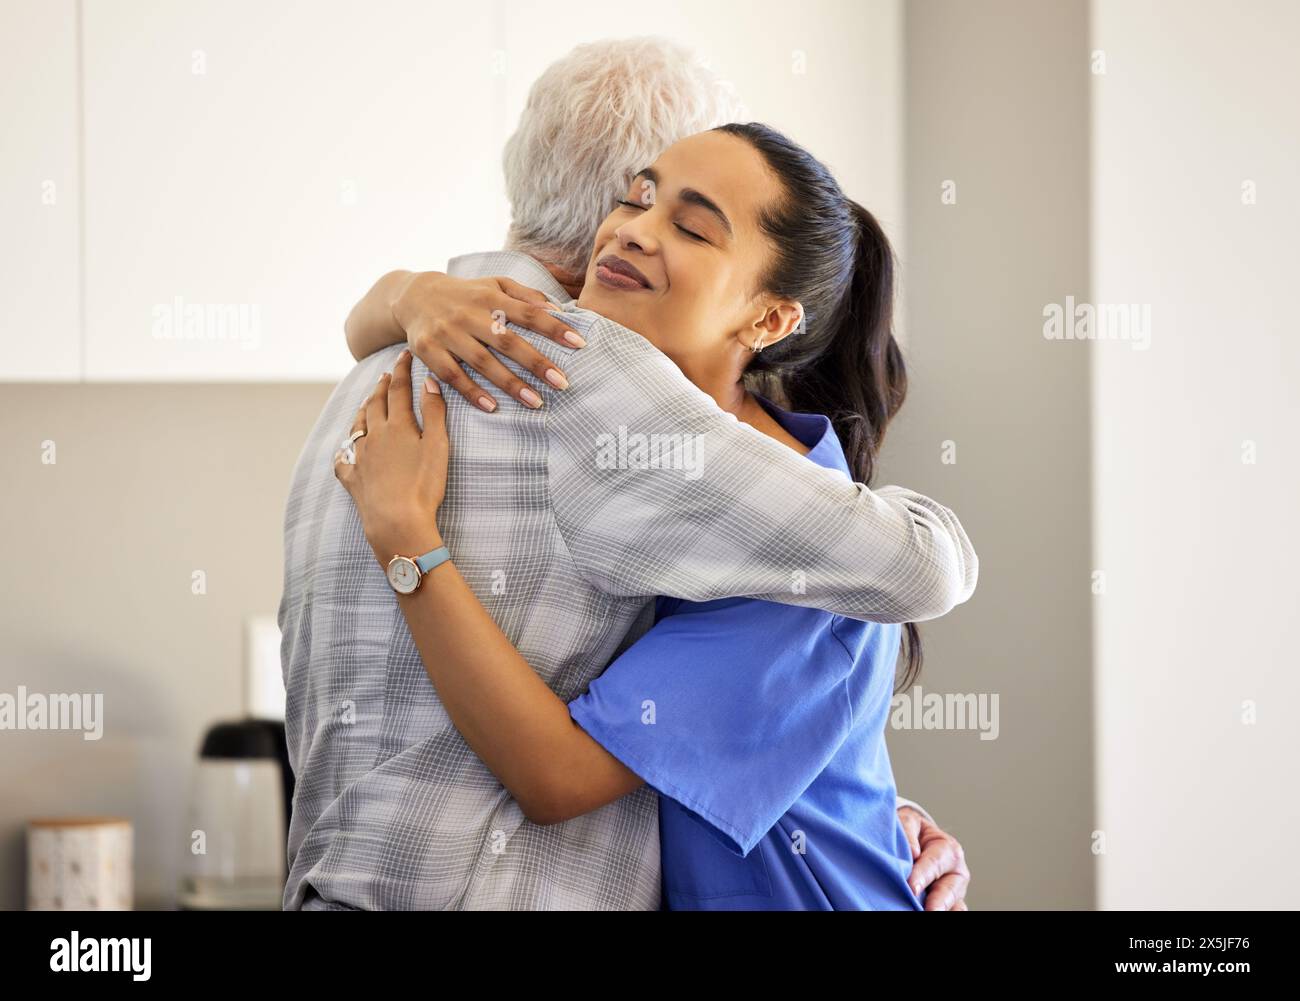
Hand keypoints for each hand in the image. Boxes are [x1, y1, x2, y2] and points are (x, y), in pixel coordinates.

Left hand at [333, 349, 447, 561]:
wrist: (396, 522)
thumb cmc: (422, 486)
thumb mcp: (437, 446)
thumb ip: (434, 413)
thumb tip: (430, 382)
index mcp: (396, 426)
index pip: (399, 389)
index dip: (403, 370)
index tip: (405, 355)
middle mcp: (374, 437)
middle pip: (376, 404)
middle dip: (382, 386)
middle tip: (387, 374)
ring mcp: (360, 458)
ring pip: (358, 426)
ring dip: (364, 410)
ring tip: (368, 402)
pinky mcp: (353, 480)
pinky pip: (344, 461)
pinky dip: (345, 451)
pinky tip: (345, 450)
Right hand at [392, 271, 584, 412]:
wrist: (413, 296)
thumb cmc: (467, 293)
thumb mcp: (495, 284)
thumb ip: (527, 295)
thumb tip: (560, 310)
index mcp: (490, 296)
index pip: (528, 313)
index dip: (554, 328)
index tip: (579, 344)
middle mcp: (468, 314)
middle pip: (507, 340)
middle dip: (536, 362)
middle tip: (562, 383)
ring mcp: (447, 333)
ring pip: (482, 361)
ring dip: (509, 384)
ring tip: (536, 402)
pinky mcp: (428, 350)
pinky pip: (452, 375)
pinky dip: (471, 392)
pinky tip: (492, 407)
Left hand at [898, 806, 969, 910]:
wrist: (913, 840)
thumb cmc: (910, 831)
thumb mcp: (908, 822)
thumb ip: (908, 832)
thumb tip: (913, 852)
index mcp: (948, 849)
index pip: (934, 863)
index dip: (923, 875)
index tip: (912, 887)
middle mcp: (956, 873)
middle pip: (949, 889)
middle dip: (939, 901)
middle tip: (930, 910)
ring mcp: (954, 892)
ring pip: (954, 905)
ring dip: (943, 909)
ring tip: (930, 914)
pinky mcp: (950, 904)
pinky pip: (953, 910)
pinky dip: (948, 913)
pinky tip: (932, 915)